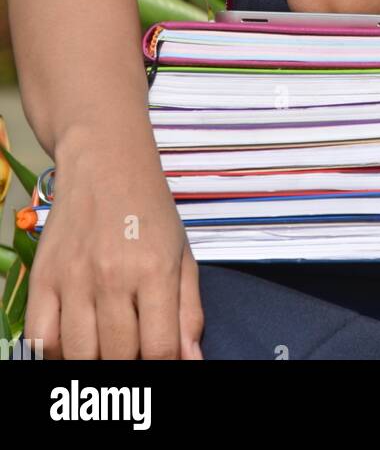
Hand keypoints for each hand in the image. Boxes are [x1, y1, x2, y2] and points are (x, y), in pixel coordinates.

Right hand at [24, 141, 204, 359]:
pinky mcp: (43, 277)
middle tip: (134, 345)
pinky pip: (42, 339)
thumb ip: (189, 310)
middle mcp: (113, 276)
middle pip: (120, 357)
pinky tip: (75, 339)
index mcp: (155, 270)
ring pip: (81, 355)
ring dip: (97, 359)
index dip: (165, 364)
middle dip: (132, 362)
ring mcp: (74, 278)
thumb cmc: (149, 209)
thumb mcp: (182, 253)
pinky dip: (57, 351)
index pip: (161, 349)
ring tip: (107, 343)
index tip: (162, 356)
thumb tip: (191, 360)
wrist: (104, 161)